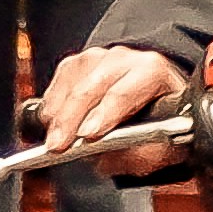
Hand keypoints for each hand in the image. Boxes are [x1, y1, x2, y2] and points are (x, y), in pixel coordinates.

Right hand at [34, 42, 193, 175]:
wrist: (154, 105)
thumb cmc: (157, 125)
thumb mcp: (159, 147)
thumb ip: (137, 153)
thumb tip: (106, 154)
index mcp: (153, 73)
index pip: (124, 93)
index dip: (104, 114)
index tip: (88, 136)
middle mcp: (125, 59)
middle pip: (91, 87)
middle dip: (71, 119)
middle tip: (59, 146)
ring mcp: (98, 57)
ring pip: (71, 83)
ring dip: (58, 114)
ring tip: (54, 141)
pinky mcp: (77, 63)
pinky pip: (58, 82)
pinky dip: (53, 105)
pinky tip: (53, 125)